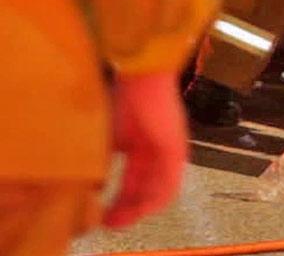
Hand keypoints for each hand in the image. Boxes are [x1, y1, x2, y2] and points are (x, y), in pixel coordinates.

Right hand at [103, 73, 188, 228]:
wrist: (143, 75)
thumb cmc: (126, 96)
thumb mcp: (110, 135)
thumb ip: (105, 158)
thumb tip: (91, 181)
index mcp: (144, 149)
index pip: (133, 184)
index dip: (118, 202)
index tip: (102, 216)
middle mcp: (160, 154)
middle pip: (147, 191)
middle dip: (127, 210)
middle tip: (110, 224)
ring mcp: (171, 153)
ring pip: (160, 191)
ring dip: (141, 209)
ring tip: (121, 220)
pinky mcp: (176, 151)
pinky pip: (170, 183)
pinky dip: (156, 199)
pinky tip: (141, 209)